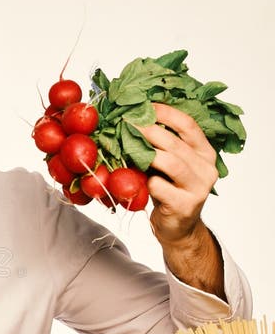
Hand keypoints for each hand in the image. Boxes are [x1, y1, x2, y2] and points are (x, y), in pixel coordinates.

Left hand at [138, 103, 224, 298]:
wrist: (177, 227)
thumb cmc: (169, 190)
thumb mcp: (170, 164)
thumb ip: (162, 145)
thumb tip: (133, 116)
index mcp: (205, 152)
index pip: (188, 125)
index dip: (165, 113)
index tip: (143, 106)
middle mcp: (207, 168)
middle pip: (175, 143)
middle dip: (148, 130)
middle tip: (126, 124)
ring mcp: (199, 187)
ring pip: (170, 163)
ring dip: (145, 154)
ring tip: (126, 148)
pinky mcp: (185, 205)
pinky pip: (160, 187)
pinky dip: (145, 182)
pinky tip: (136, 181)